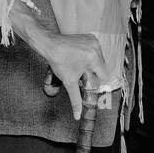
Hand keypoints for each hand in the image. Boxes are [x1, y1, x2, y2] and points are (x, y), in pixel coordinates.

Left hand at [10, 3, 108, 117]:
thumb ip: (76, 99)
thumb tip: (78, 115)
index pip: (104, 75)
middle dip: (92, 73)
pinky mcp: (89, 37)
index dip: (95, 82)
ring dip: (91, 65)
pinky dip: (88, 56)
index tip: (86, 83)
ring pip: (98, 59)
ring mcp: (93, 41)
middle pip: (101, 67)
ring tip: (77, 65)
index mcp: (94, 58)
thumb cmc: (58, 62)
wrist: (49, 45)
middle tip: (80, 75)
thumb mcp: (69, 82)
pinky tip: (78, 58)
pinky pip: (94, 51)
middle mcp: (96, 48)